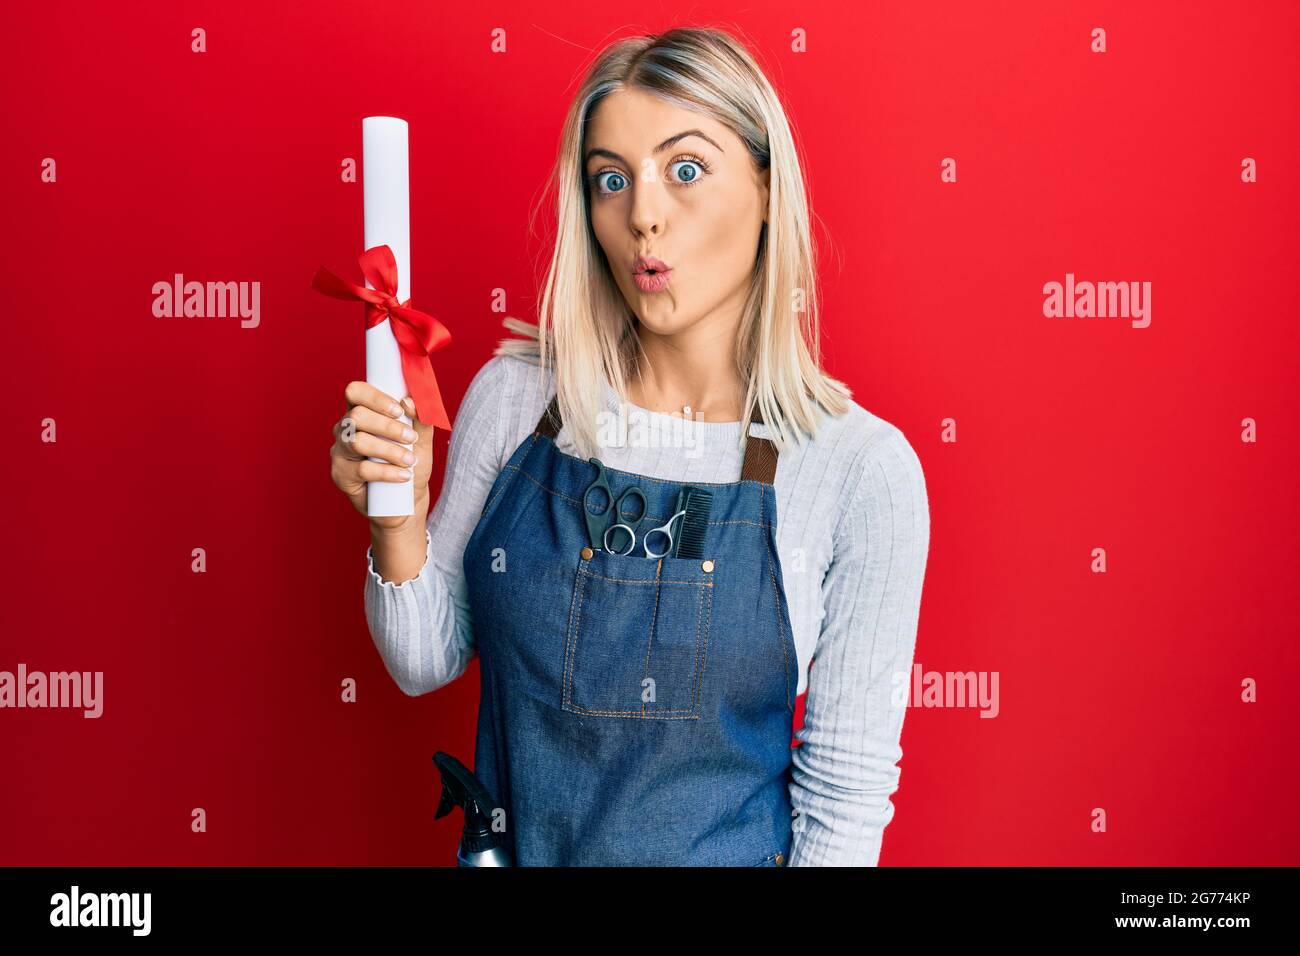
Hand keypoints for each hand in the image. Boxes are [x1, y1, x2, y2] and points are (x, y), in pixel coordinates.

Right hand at [330, 382, 434, 529]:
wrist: (408, 500)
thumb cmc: (411, 463)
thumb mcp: (422, 439)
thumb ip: (421, 417)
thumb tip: (409, 401)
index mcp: (362, 412)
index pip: (355, 392)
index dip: (375, 397)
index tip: (399, 409)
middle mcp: (346, 429)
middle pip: (356, 416)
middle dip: (388, 426)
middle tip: (411, 438)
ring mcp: (340, 452)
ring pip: (357, 442)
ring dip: (389, 450)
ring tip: (410, 461)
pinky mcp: (341, 475)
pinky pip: (362, 469)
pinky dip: (388, 472)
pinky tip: (403, 476)